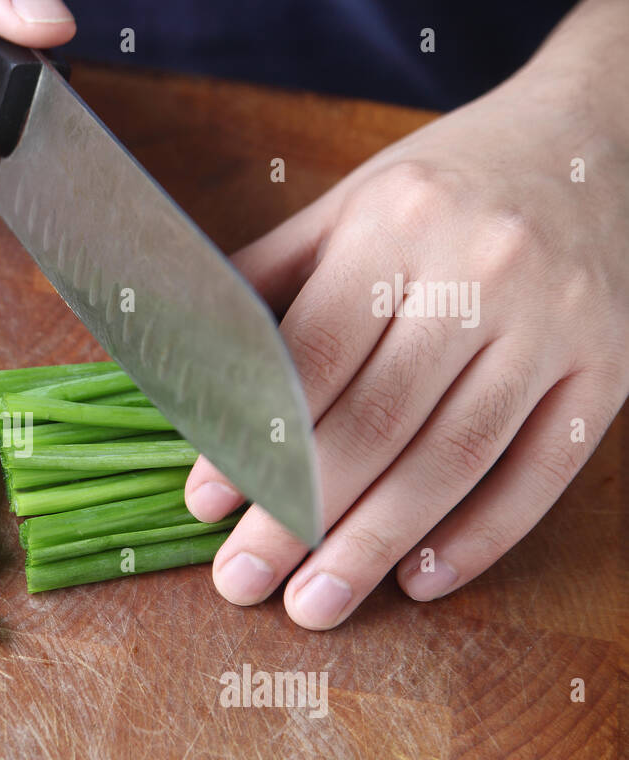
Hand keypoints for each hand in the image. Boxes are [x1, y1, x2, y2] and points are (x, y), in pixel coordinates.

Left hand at [185, 2, 628, 628]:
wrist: (594, 144)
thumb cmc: (442, 187)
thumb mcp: (345, 205)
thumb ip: (267, 282)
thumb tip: (184, 364)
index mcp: (397, 223)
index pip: (312, 357)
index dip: (254, 440)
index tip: (205, 506)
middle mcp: (483, 272)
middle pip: (378, 422)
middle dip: (301, 517)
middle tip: (243, 583)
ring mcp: (556, 325)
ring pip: (454, 459)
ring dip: (377, 545)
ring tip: (315, 605)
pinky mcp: (609, 370)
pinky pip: (543, 471)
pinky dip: (482, 536)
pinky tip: (421, 581)